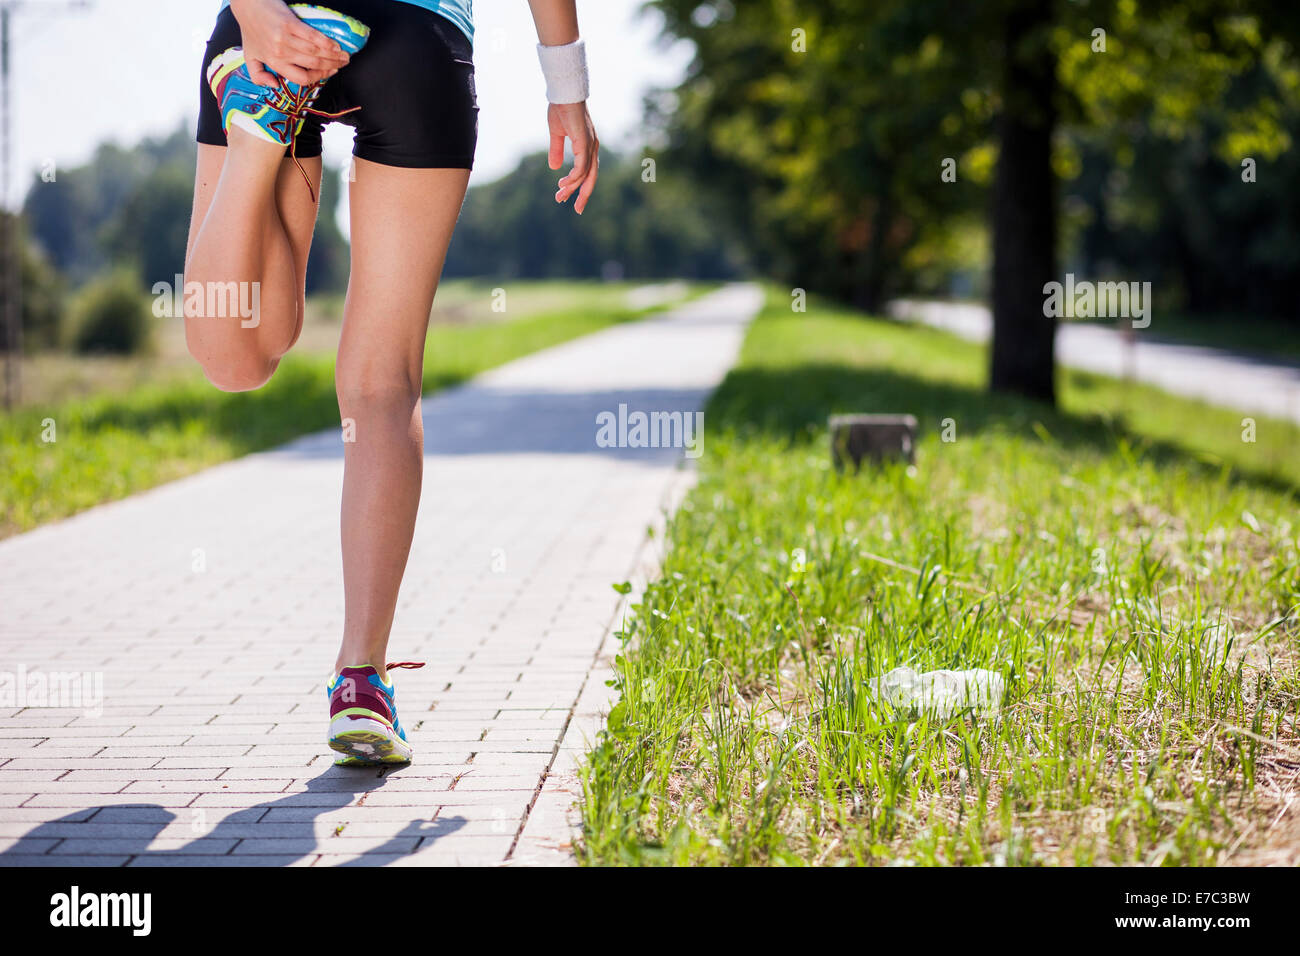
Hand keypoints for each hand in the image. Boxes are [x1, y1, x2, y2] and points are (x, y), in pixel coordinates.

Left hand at [229, 0, 348, 86]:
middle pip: (313, 65)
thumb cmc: (250, 28)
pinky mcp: (289, 23)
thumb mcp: (250, 55)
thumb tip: (275, 85)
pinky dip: (325, 42)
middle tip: (344, 63)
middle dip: (332, 66)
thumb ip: (258, 74)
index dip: (318, 78)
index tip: (330, 72)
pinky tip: (335, 45)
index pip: (301, 78)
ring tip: (345, 55)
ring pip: (315, 52)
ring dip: (333, 55)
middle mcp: (280, 53)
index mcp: (273, 62)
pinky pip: (311, 36)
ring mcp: (285, 38)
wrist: (246, 4)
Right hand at [547, 102, 599, 214]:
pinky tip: (563, 184)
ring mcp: (590, 146)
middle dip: (583, 195)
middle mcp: (592, 148)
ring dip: (571, 188)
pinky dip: (573, 178)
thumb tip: (554, 167)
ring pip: (585, 176)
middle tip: (576, 209)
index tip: (567, 197)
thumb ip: (556, 150)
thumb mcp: (556, 133)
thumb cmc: (561, 108)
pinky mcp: (585, 143)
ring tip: (560, 196)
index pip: (587, 172)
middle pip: (591, 178)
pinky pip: (581, 168)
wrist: (563, 93)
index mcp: (588, 146)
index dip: (579, 186)